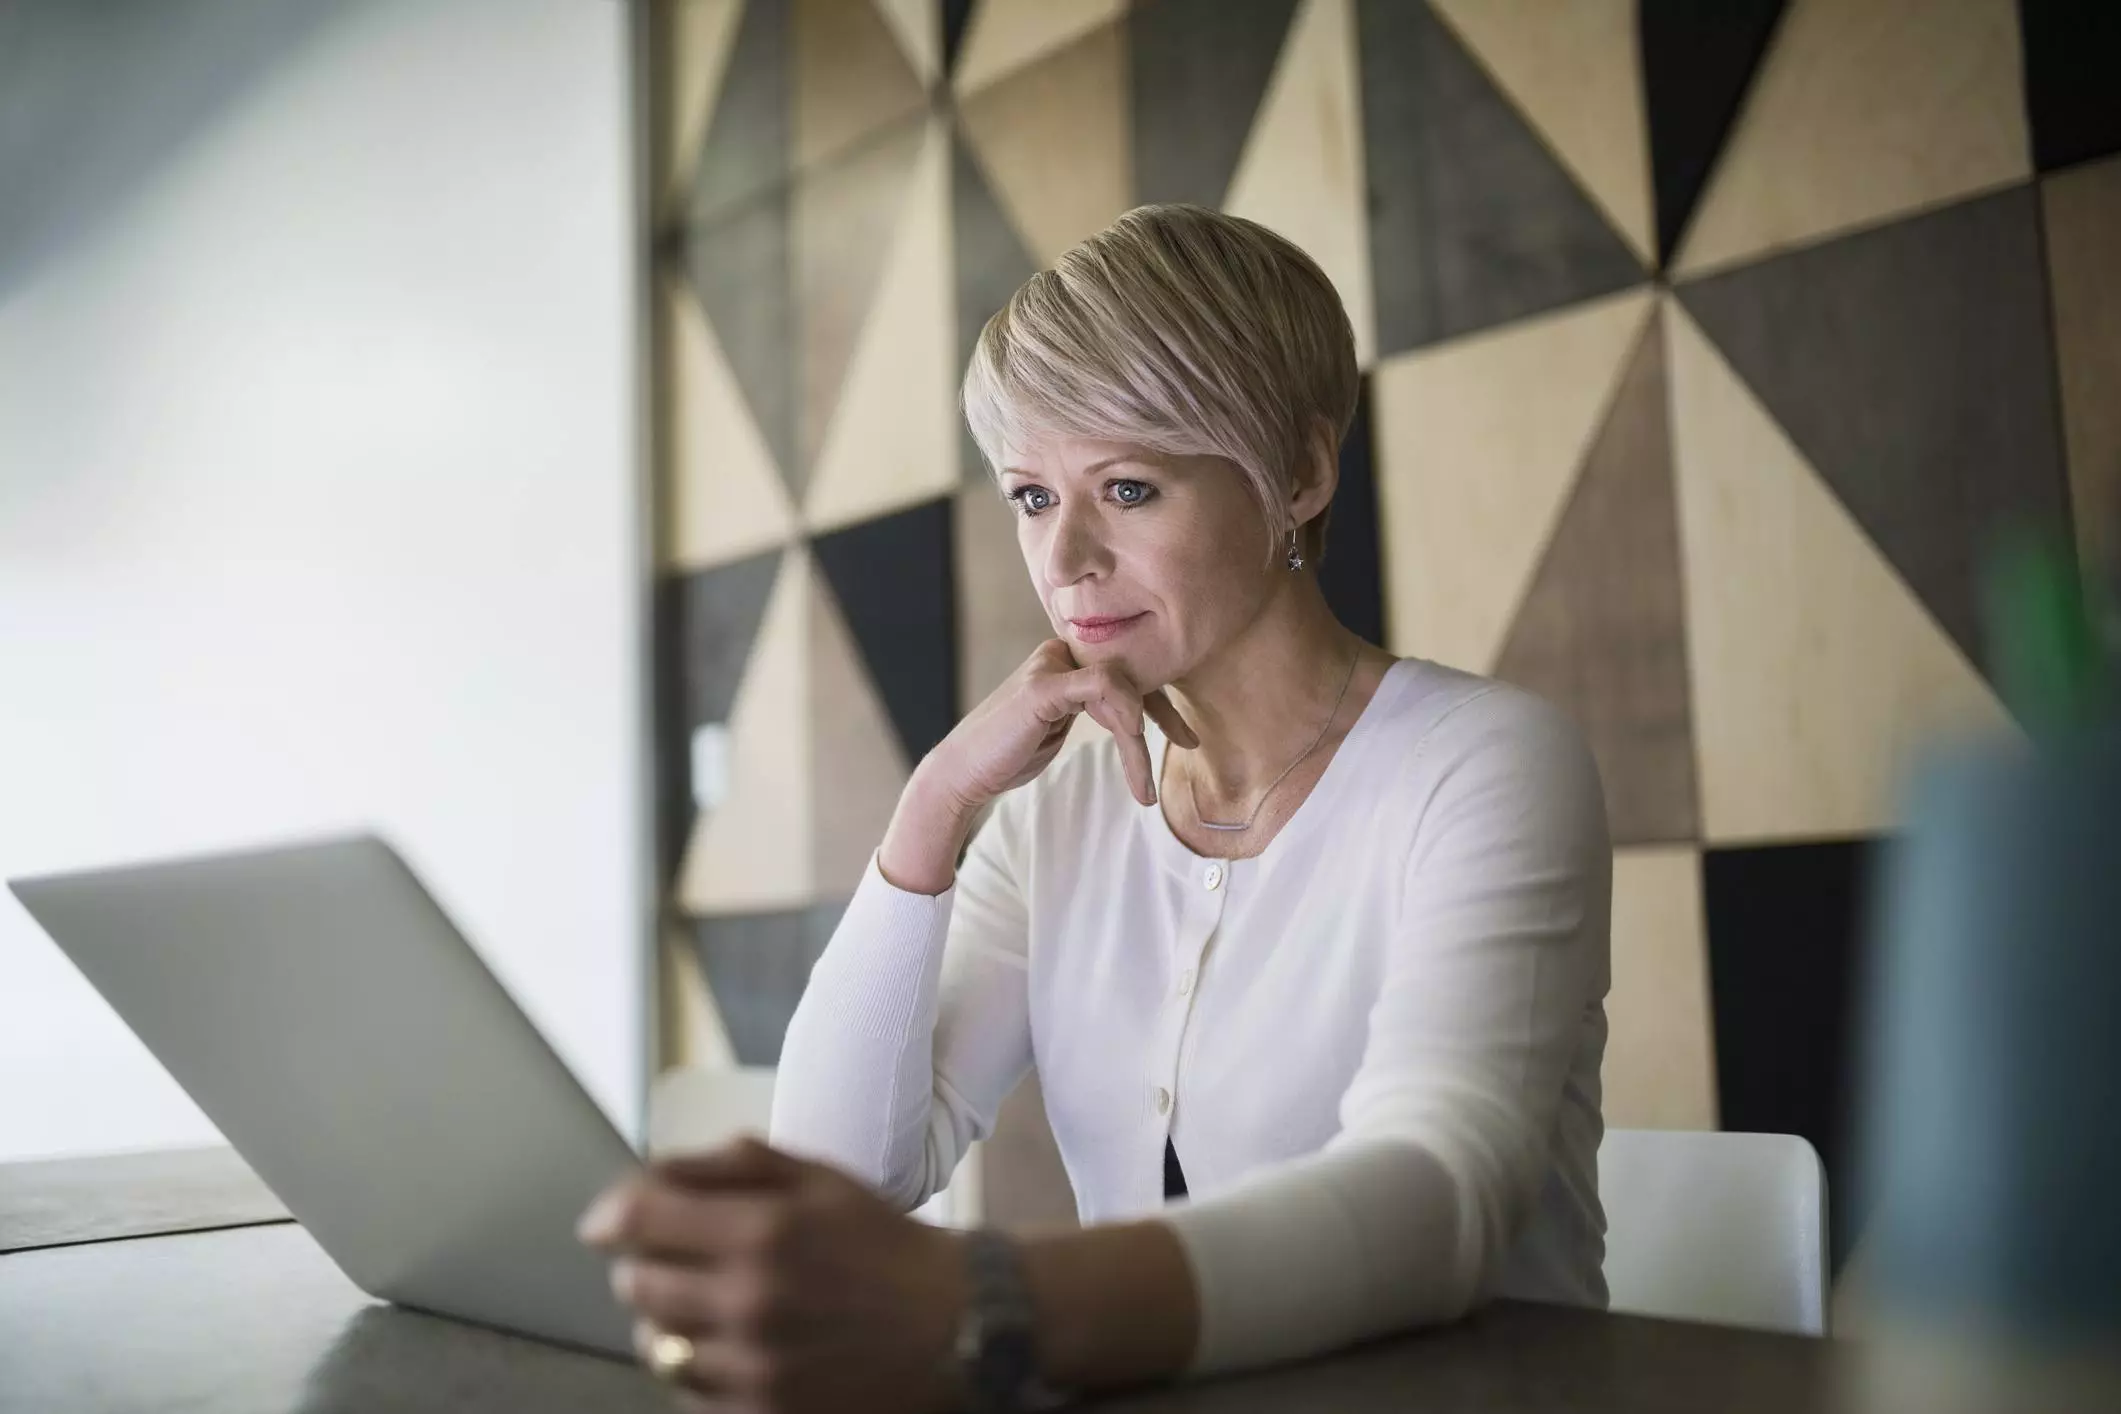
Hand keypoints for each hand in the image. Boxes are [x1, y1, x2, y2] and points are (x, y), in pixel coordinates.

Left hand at [579, 1136, 969, 1413]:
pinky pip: (688, 1392)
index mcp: (764, 1231)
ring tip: (705, 1305)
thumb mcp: (820, 1179)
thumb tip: (656, 1171)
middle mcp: (749, 1302)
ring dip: (666, 1321)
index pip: (640, 1219)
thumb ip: (736, 1164)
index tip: (606, 1222)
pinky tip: (731, 1345)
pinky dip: (697, 1367)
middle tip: (671, 1258)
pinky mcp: (762, 1413)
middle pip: (637, 1285)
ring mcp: (753, 1368)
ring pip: (655, 1346)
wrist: (953, 1325)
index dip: (612, 1214)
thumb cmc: (883, 1244)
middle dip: (643, 1264)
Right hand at [880, 641, 1198, 892]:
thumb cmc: (1007, 756)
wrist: (962, 774)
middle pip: (1129, 675)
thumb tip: (1130, 712)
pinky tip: (1134, 749)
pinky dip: (1125, 717)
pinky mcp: (1044, 685)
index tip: (1185, 735)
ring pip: (1121, 687)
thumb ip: (1088, 709)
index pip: (1124, 671)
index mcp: (1064, 662)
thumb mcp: (1057, 728)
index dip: (1160, 701)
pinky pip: (1104, 686)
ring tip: (1142, 785)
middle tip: (1189, 743)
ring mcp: (1050, 666)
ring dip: (1138, 740)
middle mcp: (1059, 654)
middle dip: (1163, 711)